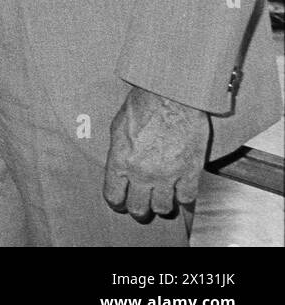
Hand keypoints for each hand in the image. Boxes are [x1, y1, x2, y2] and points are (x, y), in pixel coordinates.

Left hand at [104, 86, 207, 219]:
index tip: (121, 201)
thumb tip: (118, 169)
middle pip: (138, 209)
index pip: (113, 196)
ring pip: (163, 208)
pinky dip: (185, 199)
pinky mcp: (190, 172)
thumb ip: (118, 153)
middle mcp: (142, 173)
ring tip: (163, 196)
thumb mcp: (118, 127)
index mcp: (120, 161)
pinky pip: (187, 199)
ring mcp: (167, 175)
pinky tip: (181, 191)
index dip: (117, 201)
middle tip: (142, 203)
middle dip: (139, 208)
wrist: (171, 95)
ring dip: (162, 204)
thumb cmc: (143, 105)